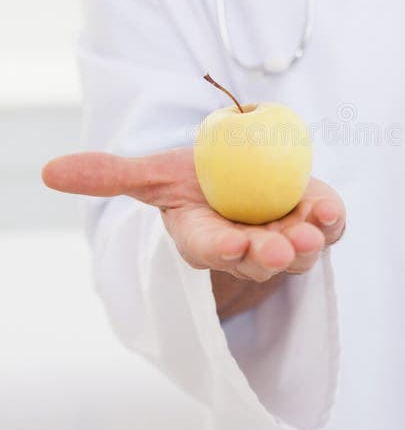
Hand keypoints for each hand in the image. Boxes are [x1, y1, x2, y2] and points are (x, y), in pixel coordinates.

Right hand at [41, 148, 345, 285]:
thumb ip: (110, 175)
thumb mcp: (155, 175)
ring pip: (298, 251)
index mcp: (204, 238)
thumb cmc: (197, 181)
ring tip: (312, 232)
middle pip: (257, 258)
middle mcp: (246, 246)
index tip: (227, 246)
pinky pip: (327, 228)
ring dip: (306, 244)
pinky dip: (332, 221)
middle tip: (279, 251)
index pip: (208, 247)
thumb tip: (48, 172)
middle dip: (268, 256)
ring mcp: (284, 238)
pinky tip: (331, 211)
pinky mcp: (314, 223)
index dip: (218, 247)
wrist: (244, 175)